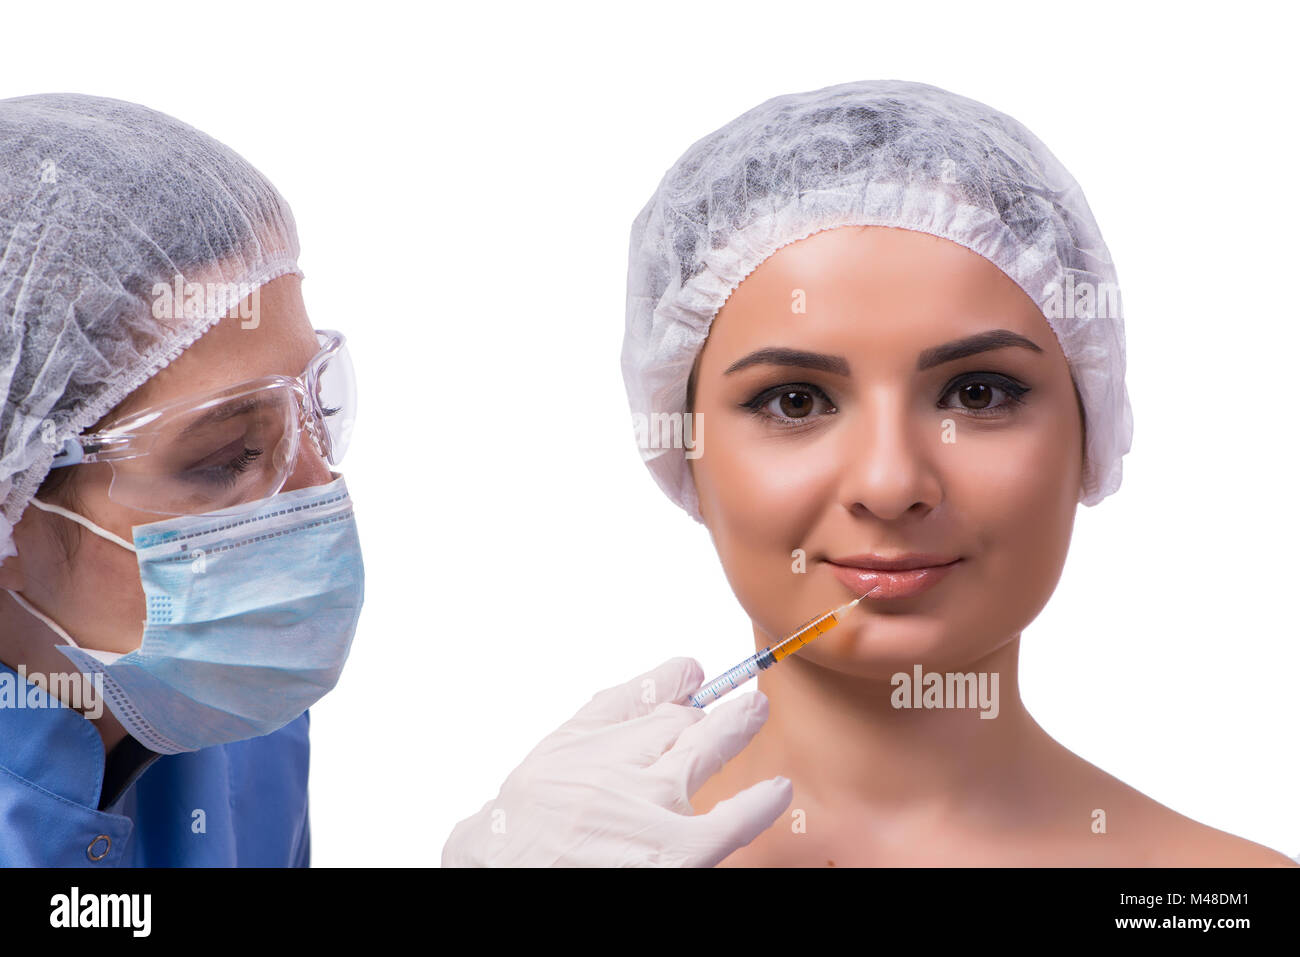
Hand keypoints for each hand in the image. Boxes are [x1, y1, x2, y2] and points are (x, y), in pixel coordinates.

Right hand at [441, 656, 790, 866]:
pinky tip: (777, 792)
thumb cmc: (528, 829)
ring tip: (755, 711)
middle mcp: (615, 767)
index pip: (645, 697)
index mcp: (582, 745)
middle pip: (679, 720)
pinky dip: (756, 805)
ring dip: (734, 726)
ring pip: (702, 750)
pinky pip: (728, 822)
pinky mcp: (672, 852)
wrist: (511, 875)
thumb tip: (679, 673)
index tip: (696, 675)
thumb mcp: (555, 758)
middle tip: (748, 701)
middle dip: (717, 707)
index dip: (678, 682)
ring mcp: (646, 808)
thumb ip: (613, 712)